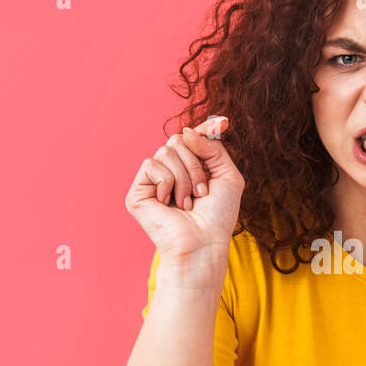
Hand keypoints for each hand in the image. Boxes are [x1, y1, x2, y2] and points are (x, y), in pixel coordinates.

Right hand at [125, 116, 244, 265]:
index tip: (224, 122)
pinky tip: (169, 204)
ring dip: (184, 177)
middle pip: (178, 141)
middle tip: (202, 192)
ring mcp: (152, 181)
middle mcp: (170, 172)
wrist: (203, 243)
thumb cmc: (218, 216)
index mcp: (190, 168)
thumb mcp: (227, 176)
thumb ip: (213, 147)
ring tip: (187, 203)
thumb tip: (185, 132)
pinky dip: (167, 182)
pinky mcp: (137, 192)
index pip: (193, 138)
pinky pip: (151, 164)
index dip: (206, 128)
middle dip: (196, 164)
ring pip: (166, 152)